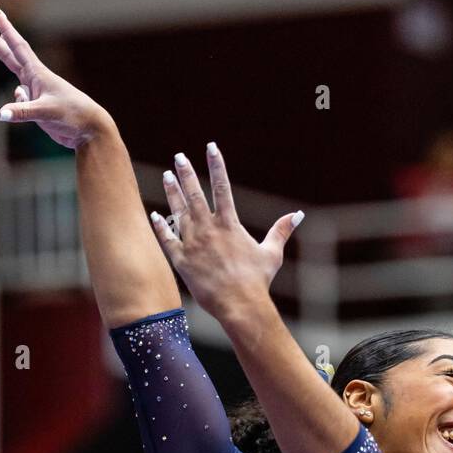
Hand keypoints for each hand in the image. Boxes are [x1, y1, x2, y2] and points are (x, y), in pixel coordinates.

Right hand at [0, 9, 109, 149]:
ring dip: (8, 65)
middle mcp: (36, 80)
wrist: (89, 130)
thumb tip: (1, 114)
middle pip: (13, 57)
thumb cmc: (72, 115)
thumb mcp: (46, 113)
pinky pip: (22, 101)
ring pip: (17, 77)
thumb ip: (23, 112)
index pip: (19, 48)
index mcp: (39, 74)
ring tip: (5, 56)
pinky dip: (19, 104)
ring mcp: (37, 94)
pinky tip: (25, 105)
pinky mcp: (39, 108)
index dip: (7, 32)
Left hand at [150, 145, 303, 322]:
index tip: (211, 147)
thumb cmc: (257, 281)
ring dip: (172, 193)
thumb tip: (297, 215)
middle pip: (195, 194)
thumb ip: (281, 231)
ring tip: (167, 177)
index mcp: (229, 225)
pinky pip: (168, 240)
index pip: (222, 187)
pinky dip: (161, 227)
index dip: (217, 165)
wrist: (239, 305)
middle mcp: (208, 229)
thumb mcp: (271, 253)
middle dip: (186, 173)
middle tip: (179, 157)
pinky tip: (154, 215)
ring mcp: (193, 244)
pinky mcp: (182, 261)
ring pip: (179, 212)